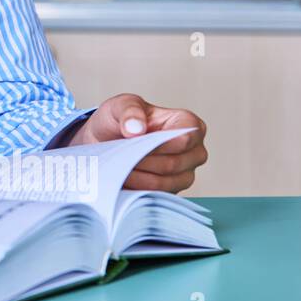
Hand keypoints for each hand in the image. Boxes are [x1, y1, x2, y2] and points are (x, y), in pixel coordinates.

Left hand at [68, 92, 207, 192]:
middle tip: (120, 155)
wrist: (106, 139)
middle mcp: (194, 150)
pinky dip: (137, 187)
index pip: (184, 138)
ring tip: (119, 165)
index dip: (158, 144)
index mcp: (189, 124)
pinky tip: (124, 176)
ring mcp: (186, 173)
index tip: (133, 142)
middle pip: (173, 163)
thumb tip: (135, 128)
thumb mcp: (120, 105)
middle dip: (142, 160)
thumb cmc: (119, 120)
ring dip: (137, 176)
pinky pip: (157, 194)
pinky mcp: (173, 190)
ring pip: (164, 182)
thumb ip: (129, 111)